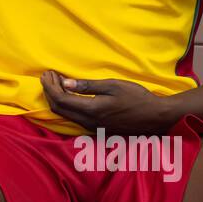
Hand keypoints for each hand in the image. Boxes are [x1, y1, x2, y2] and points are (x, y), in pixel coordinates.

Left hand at [39, 69, 174, 134]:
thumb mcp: (113, 86)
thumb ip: (87, 86)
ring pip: (64, 114)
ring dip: (57, 98)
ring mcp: (91, 127)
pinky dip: (66, 104)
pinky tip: (69, 93)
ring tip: (56, 81)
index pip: (60, 99)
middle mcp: (88, 122)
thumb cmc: (136, 98)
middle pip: (58, 109)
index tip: (47, 73)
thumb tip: (65, 83)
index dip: (49, 86)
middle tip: (48, 75)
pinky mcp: (96, 128)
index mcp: (91, 110)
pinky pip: (73, 117)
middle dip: (49, 91)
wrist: (155, 117)